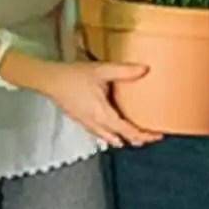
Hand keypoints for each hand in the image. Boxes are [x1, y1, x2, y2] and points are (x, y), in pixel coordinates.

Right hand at [39, 61, 161, 147]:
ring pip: (110, 139)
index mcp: (103, 115)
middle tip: (151, 136)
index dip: (144, 136)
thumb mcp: (101, 70)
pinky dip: (113, 135)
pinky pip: (101, 134)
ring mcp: (88, 125)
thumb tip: (145, 69)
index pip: (128, 132)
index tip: (157, 135)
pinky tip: (115, 129)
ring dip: (124, 139)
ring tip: (137, 135)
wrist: (50, 80)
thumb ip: (124, 71)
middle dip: (137, 140)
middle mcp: (96, 125)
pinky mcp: (82, 122)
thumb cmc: (73, 76)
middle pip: (121, 139)